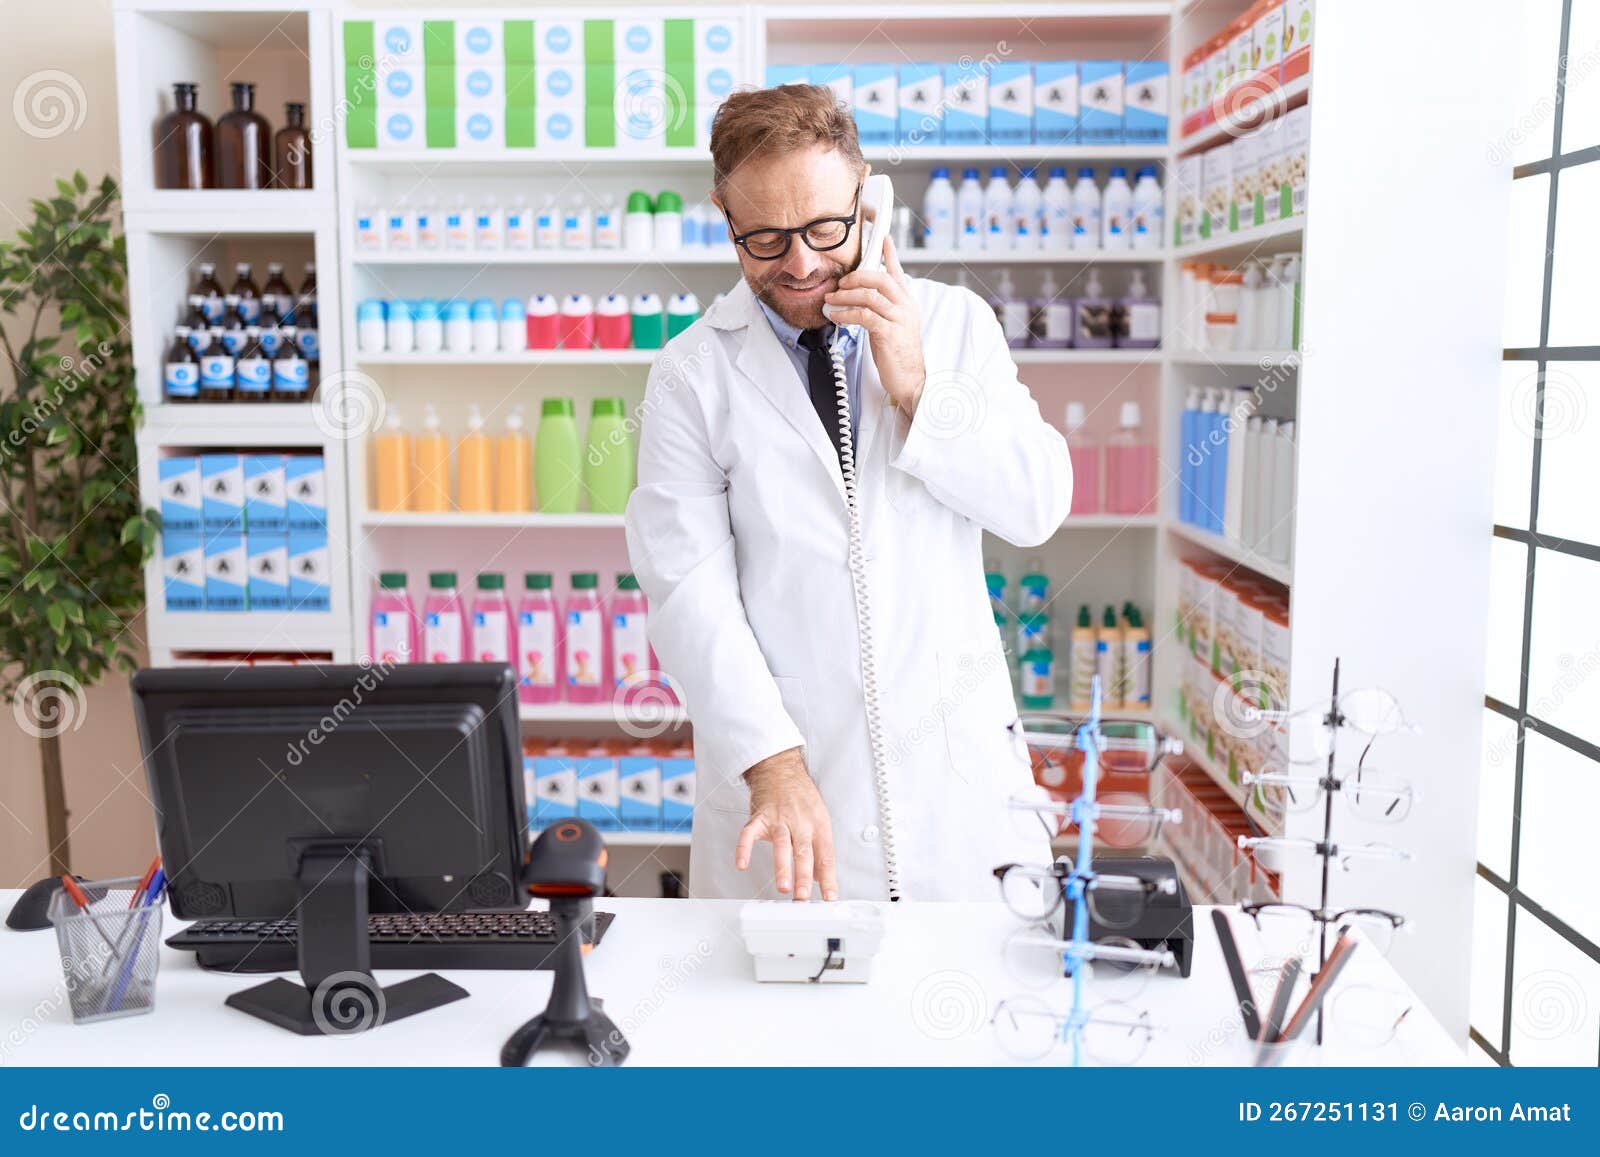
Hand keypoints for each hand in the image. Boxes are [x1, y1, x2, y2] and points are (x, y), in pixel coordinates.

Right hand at [735, 747, 838, 900]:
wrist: (780, 769)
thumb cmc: (801, 795)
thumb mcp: (819, 819)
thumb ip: (819, 849)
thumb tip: (821, 877)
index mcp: (818, 824)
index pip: (826, 855)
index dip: (828, 878)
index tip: (829, 897)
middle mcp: (800, 821)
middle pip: (804, 851)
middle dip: (804, 876)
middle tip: (803, 895)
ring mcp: (779, 818)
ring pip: (781, 844)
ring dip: (782, 867)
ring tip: (784, 887)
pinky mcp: (760, 816)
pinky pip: (749, 833)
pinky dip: (744, 849)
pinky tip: (742, 864)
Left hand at [823, 234, 924, 413]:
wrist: (909, 378)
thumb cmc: (896, 351)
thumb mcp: (890, 323)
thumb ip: (880, 307)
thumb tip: (857, 295)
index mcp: (906, 301)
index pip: (897, 271)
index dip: (890, 254)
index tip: (883, 237)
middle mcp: (905, 306)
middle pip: (880, 278)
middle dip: (856, 276)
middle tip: (840, 283)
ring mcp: (899, 319)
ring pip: (870, 296)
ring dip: (845, 296)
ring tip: (831, 300)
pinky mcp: (889, 333)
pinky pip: (864, 316)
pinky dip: (846, 314)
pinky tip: (836, 316)